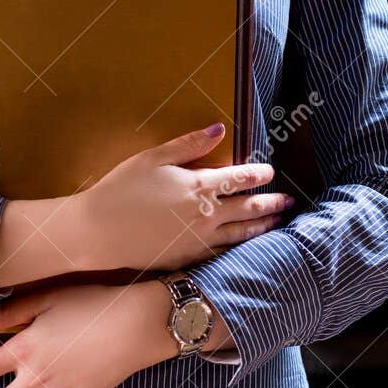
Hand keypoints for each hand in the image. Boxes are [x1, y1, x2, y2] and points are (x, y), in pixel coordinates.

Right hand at [73, 122, 292, 272]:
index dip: (258, 174)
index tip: (270, 171)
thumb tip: (219, 129)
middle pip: (248, 208)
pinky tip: (246, 246)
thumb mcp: (153, 158)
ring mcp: (199, 240)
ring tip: (277, 223)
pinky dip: (241, 248)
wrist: (99, 231)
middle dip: (271, 203)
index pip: (240, 178)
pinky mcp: (189, 258)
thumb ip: (189, 144)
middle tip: (287, 200)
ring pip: (241, 234)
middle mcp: (206, 215)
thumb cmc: (122, 189)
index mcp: (199, 186)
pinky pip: (223, 253)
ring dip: (262, 227)